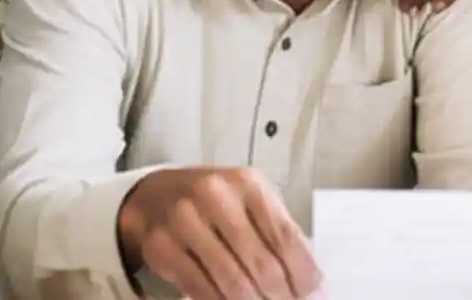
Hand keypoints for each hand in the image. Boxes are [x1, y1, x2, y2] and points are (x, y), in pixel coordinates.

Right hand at [117, 168, 320, 299]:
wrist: (157, 195)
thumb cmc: (215, 202)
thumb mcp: (251, 202)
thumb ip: (277, 233)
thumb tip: (309, 281)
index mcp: (248, 183)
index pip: (286, 237)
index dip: (303, 273)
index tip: (314, 293)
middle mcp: (216, 197)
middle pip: (262, 262)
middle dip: (281, 294)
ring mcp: (186, 221)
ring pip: (232, 280)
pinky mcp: (163, 247)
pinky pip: (201, 288)